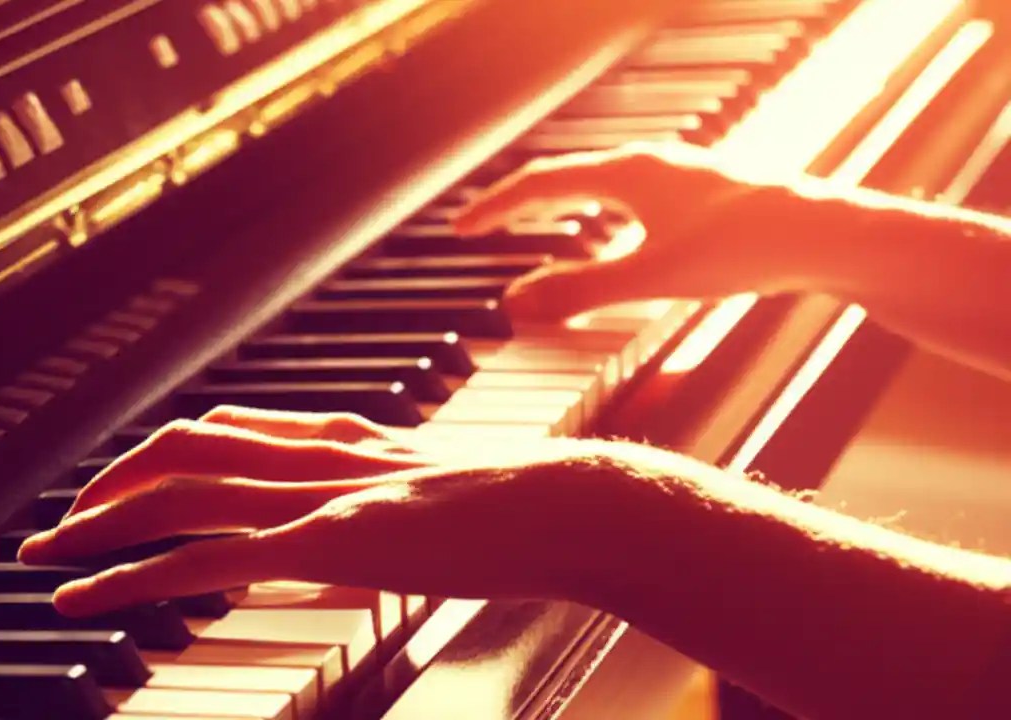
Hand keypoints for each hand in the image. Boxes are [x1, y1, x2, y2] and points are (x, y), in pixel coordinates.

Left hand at [17, 408, 664, 617]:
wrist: (569, 501)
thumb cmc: (525, 501)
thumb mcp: (446, 486)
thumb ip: (399, 492)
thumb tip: (382, 519)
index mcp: (343, 438)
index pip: (230, 429)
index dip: (168, 454)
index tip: (134, 480)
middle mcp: (314, 454)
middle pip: (183, 450)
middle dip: (113, 482)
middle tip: (66, 518)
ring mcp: (315, 495)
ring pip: (175, 497)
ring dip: (98, 523)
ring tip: (45, 553)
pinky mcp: (322, 541)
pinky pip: (203, 557)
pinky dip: (130, 575)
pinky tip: (85, 595)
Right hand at [451, 143, 815, 321]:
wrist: (829, 237)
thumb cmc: (745, 249)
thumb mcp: (652, 278)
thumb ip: (579, 292)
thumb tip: (512, 304)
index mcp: (627, 172)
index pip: (539, 182)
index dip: (494, 210)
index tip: (459, 231)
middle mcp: (649, 164)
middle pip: (565, 176)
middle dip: (519, 204)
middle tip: (482, 228)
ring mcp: (678, 176)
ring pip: (600, 185)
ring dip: (560, 206)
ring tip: (536, 227)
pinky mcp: (701, 195)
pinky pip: (631, 197)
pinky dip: (599, 215)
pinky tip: (614, 237)